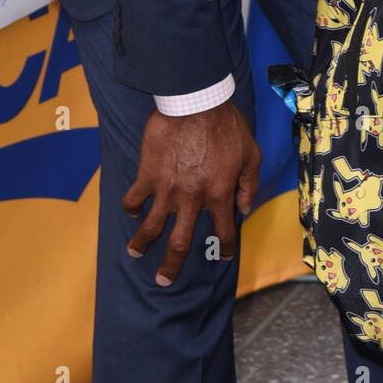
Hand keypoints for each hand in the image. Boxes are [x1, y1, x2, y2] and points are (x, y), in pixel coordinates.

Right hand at [124, 101, 260, 286]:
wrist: (195, 102)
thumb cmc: (226, 124)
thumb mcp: (251, 153)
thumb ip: (249, 183)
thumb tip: (245, 208)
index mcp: (219, 194)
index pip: (224, 231)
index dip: (226, 248)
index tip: (224, 258)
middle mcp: (192, 199)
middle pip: (180, 243)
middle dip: (172, 265)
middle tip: (164, 280)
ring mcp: (167, 189)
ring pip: (151, 226)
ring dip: (142, 243)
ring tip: (135, 253)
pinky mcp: (147, 175)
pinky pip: (134, 198)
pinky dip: (131, 207)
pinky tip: (132, 212)